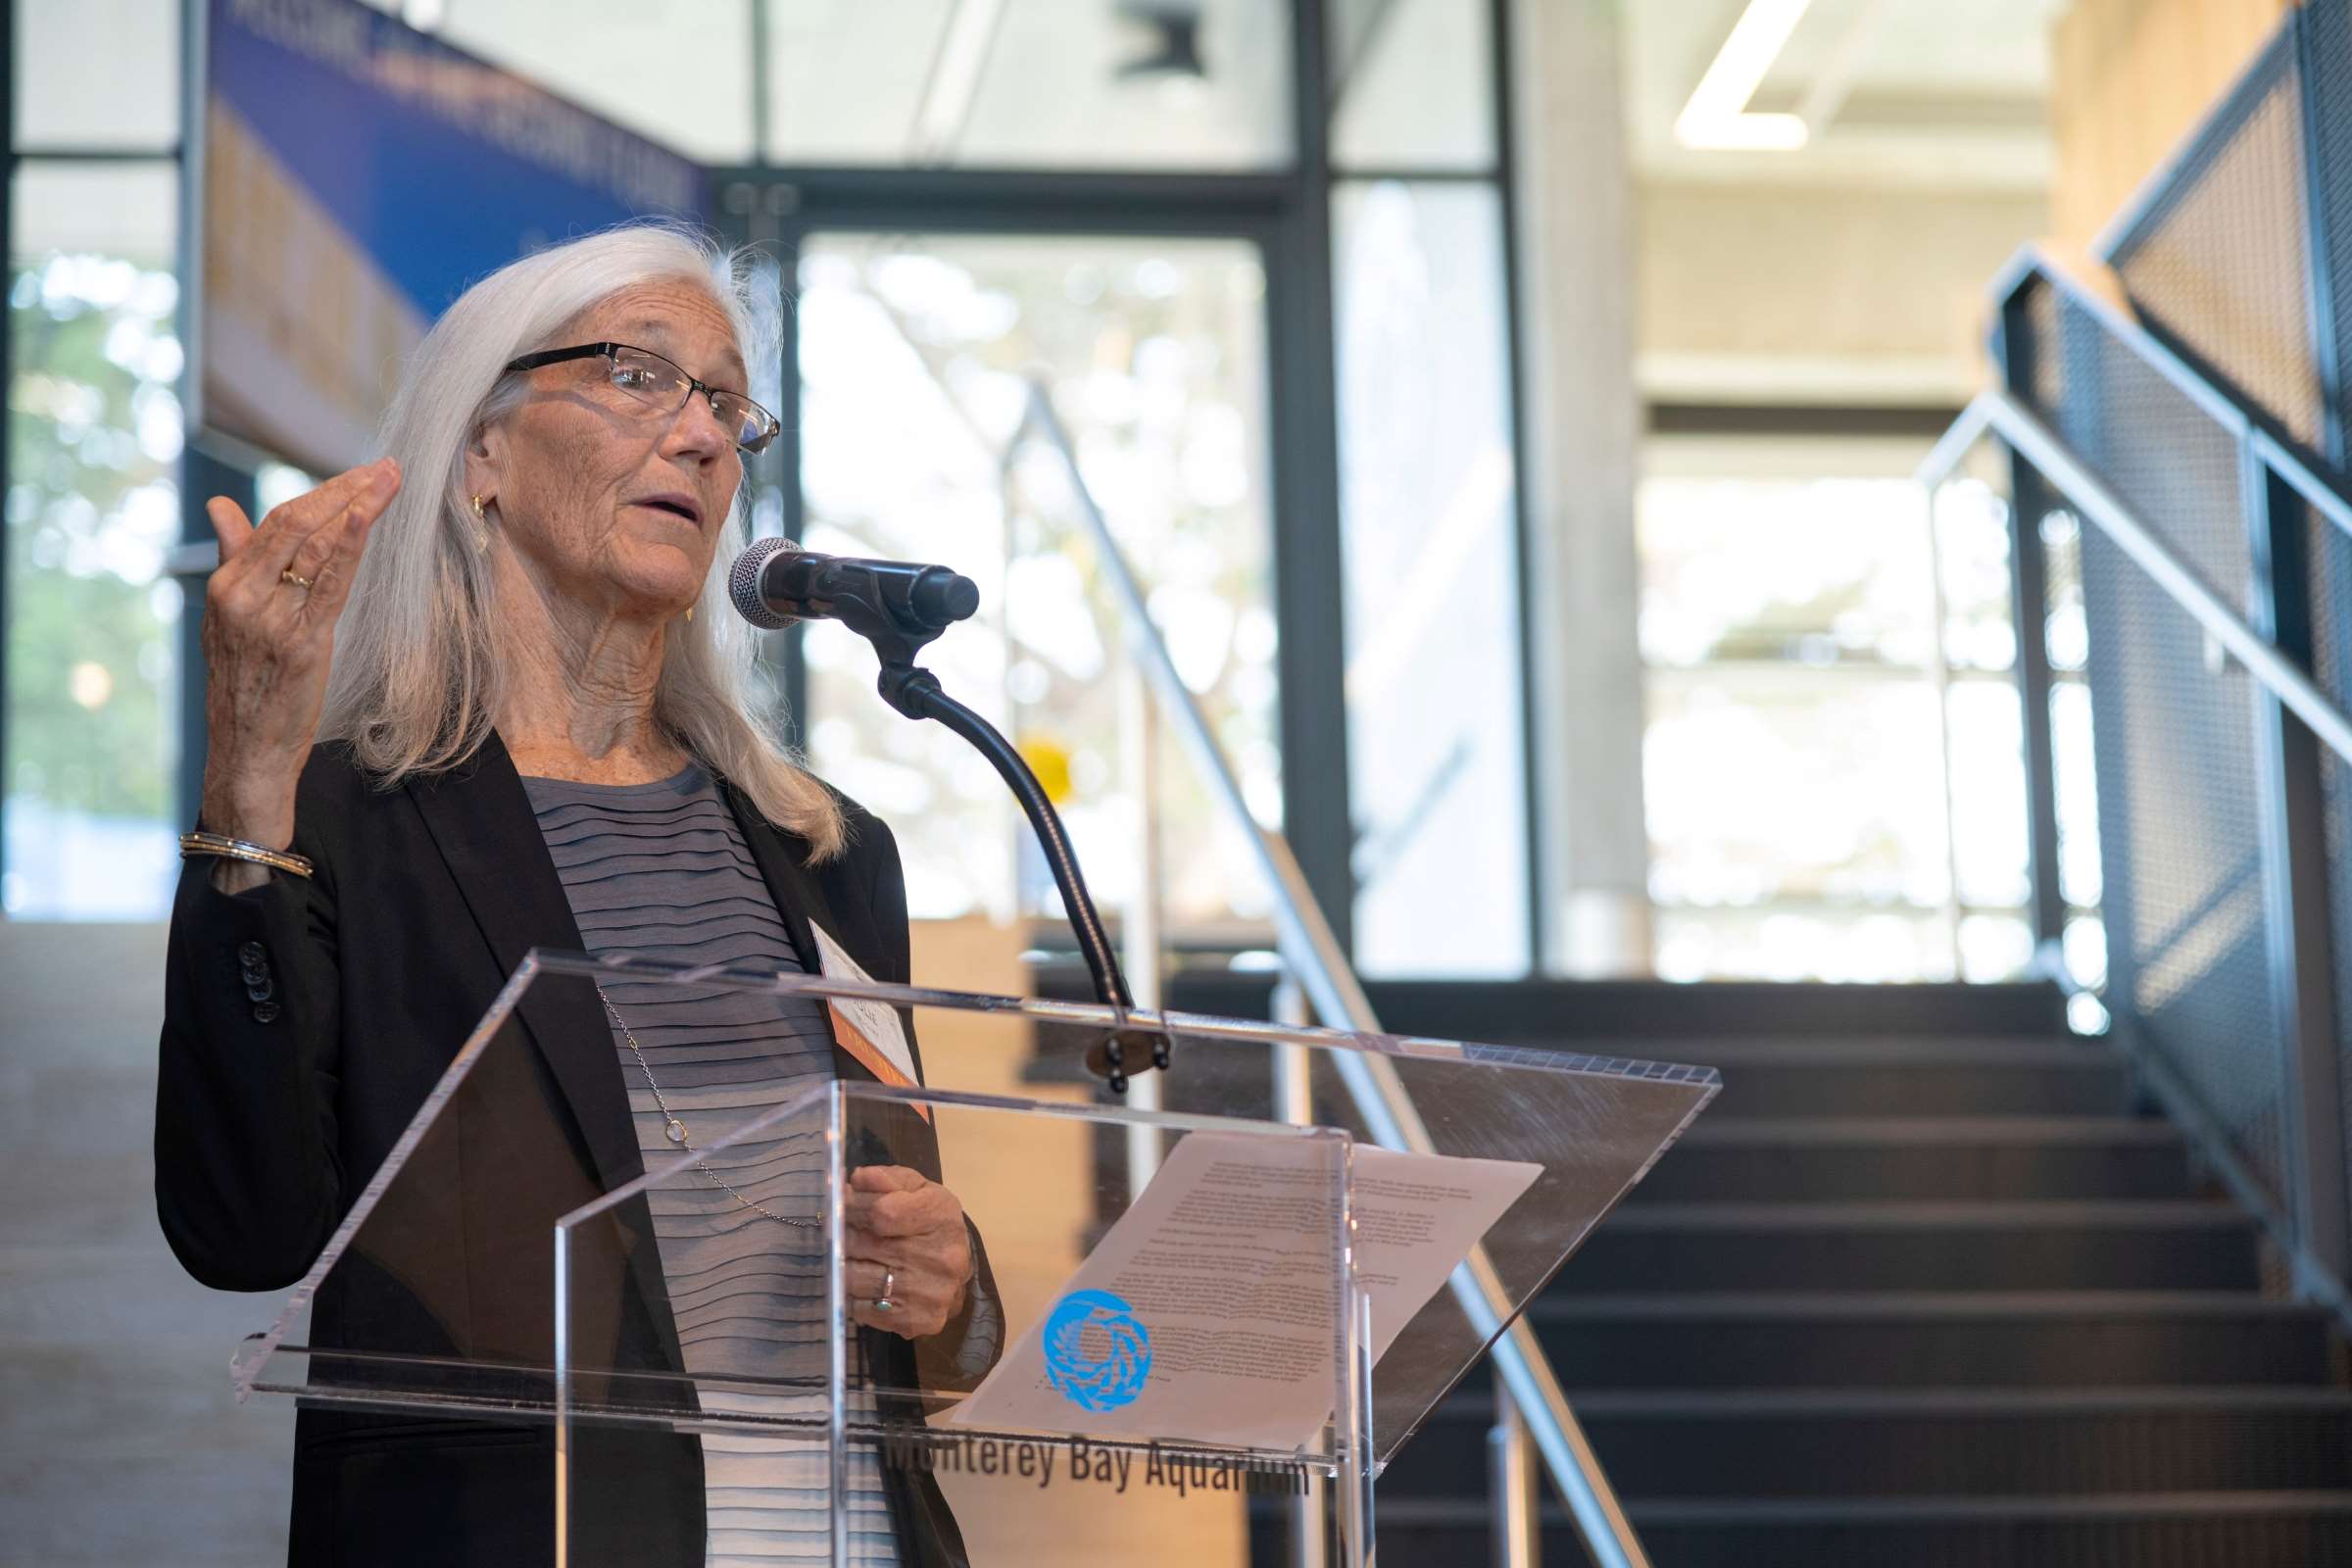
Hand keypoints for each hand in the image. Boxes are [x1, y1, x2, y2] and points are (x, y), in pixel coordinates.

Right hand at [196, 459, 400, 850]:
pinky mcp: (300, 643)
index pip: (276, 521)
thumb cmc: (245, 686)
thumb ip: (235, 558)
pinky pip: (328, 585)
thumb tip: (223, 506)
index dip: (322, 493)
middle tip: (387, 467)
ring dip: (358, 507)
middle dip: (345, 489)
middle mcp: (242, 595)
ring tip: (392, 480)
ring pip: (315, 546)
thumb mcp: (228, 619)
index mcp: (226, 585)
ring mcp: (270, 618)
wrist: (245, 751)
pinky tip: (366, 519)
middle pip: (297, 523)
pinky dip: (348, 547)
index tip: (360, 474)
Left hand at [845, 1164, 971, 1339]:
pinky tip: (862, 1285)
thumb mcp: (916, 1190)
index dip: (854, 1207)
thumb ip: (888, 1179)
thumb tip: (859, 1179)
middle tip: (837, 1232)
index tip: (844, 1205)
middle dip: (843, 1236)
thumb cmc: (930, 1223)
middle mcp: (942, 1258)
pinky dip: (854, 1296)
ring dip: (843, 1267)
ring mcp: (931, 1294)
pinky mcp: (919, 1322)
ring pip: (857, 1279)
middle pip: (865, 1245)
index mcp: (942, 1216)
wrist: (956, 1272)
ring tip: (846, 1258)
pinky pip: (863, 1309)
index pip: (881, 1211)